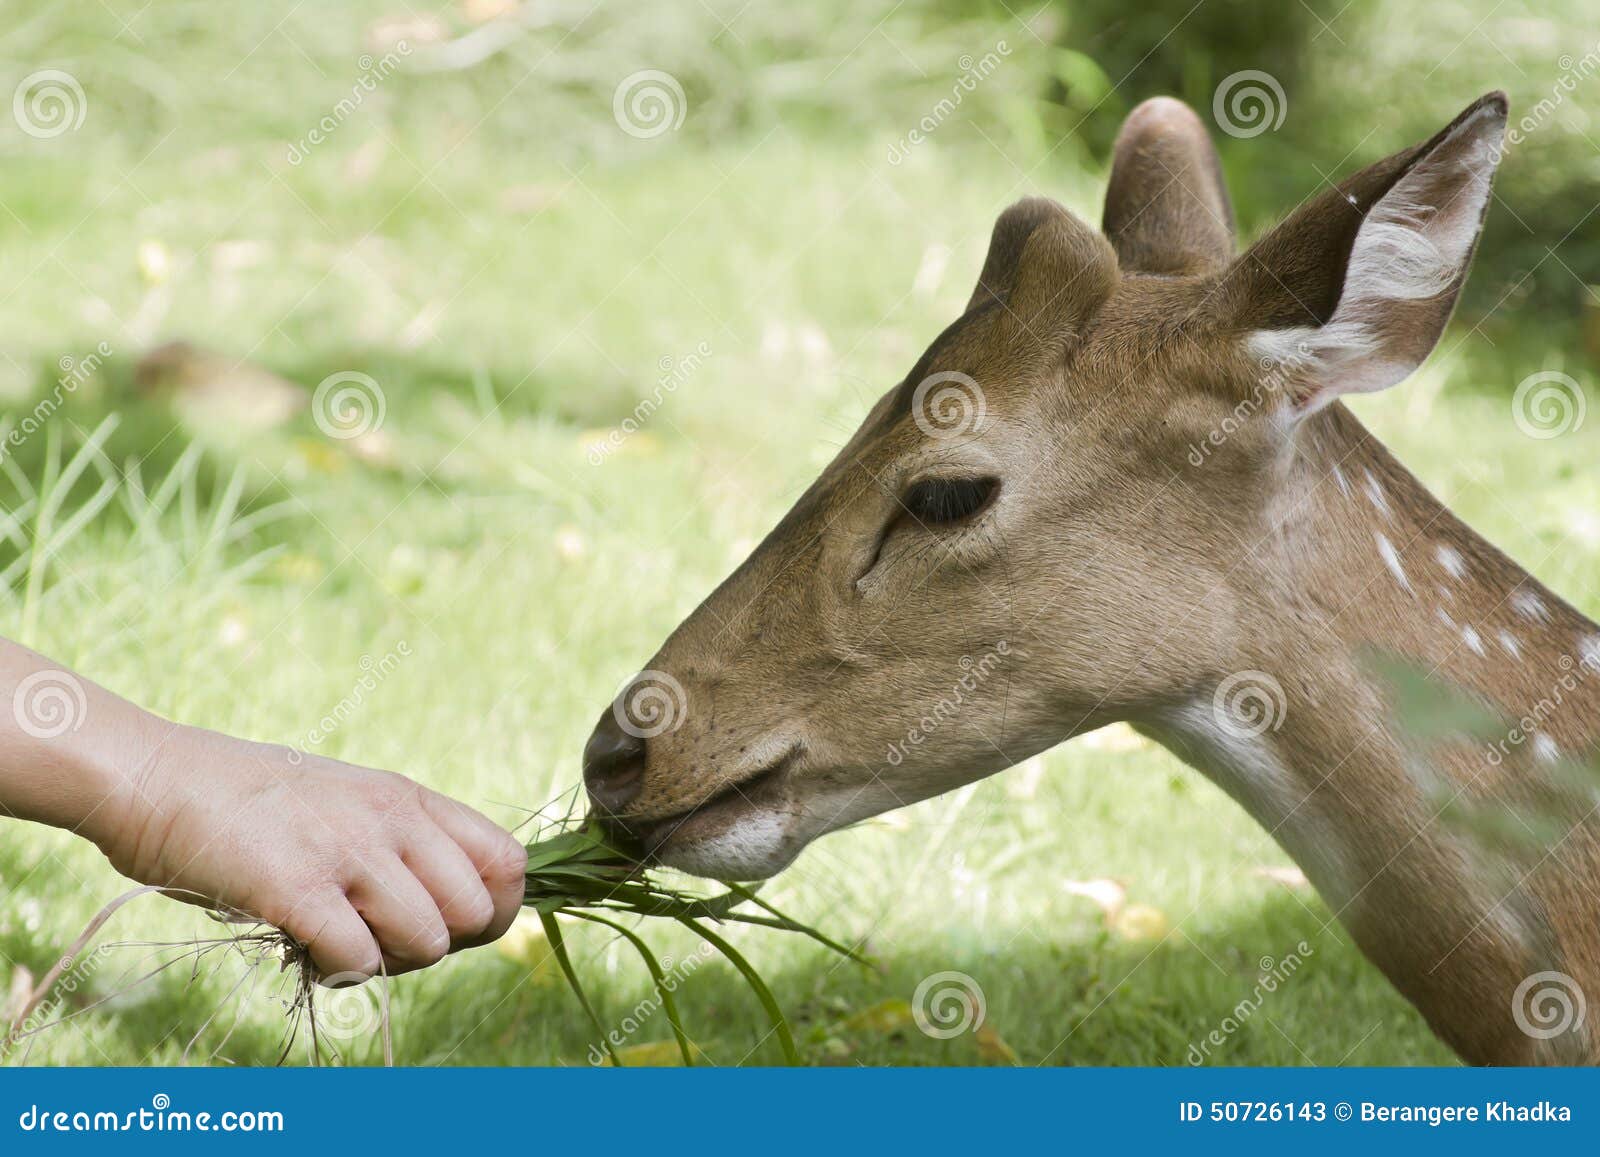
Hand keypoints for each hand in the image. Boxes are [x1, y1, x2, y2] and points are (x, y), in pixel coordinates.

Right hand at [88, 723, 526, 982]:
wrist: (160, 779)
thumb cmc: (257, 804)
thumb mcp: (354, 801)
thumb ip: (408, 843)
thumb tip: (464, 910)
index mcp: (411, 799)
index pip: (509, 862)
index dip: (495, 910)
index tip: (452, 925)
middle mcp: (392, 819)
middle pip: (477, 913)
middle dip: (440, 944)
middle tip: (383, 938)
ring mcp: (347, 850)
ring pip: (428, 941)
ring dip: (390, 963)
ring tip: (342, 943)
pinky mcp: (296, 886)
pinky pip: (359, 958)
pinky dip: (339, 973)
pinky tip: (308, 952)